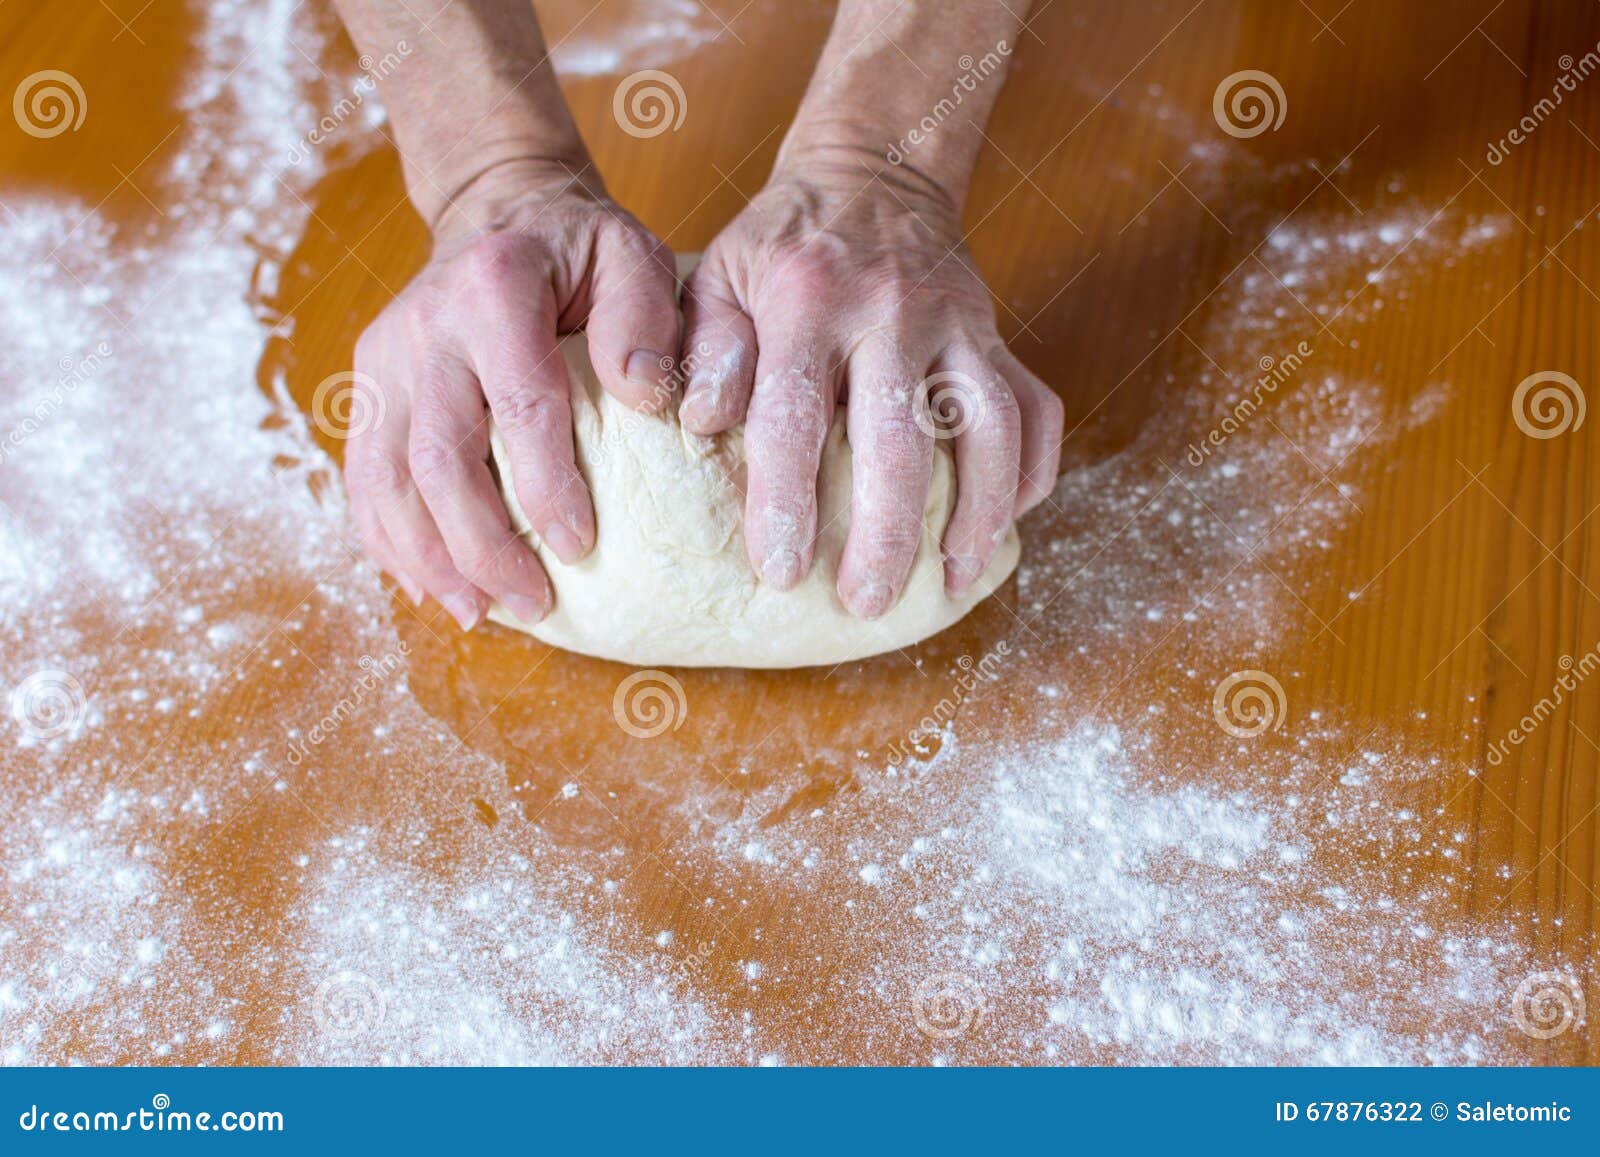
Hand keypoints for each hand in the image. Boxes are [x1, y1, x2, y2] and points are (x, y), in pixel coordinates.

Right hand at [345, 159, 679, 628]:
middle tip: (533, 603)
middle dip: (482, 543)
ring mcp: (383, 359)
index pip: (517, 404)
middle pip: (437, 457)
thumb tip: (645, 398)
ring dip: (429, 557)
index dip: (544, 485)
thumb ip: (644, 319)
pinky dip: (392, 539)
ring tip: (478, 613)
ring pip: (388, 478)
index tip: (578, 548)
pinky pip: (365, 477)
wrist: (498, 211)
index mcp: (493, 290)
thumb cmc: (579, 250)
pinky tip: (432, 586)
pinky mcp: (366, 387)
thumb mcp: (630, 255)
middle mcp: (423, 327)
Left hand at [678, 152, 1062, 618]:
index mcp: (808, 301)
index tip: (779, 572)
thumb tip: (699, 422)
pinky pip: (1035, 408)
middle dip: (887, 532)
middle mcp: (891, 311)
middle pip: (901, 438)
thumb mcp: (720, 274)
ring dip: (978, 512)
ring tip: (952, 580)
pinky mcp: (998, 334)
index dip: (787, 501)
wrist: (873, 170)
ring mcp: (958, 322)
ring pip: (990, 427)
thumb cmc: (782, 244)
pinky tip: (1005, 521)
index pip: (795, 415)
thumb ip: (706, 348)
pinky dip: (1030, 471)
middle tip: (865, 601)